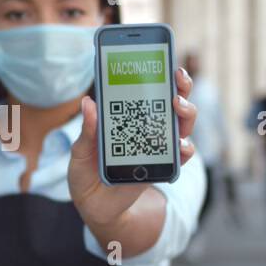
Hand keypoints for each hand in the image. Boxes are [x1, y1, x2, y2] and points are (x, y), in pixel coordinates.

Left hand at [68, 66, 196, 227]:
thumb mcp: (80, 152)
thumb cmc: (86, 173)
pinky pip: (181, 154)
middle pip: (171, 101)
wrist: (94, 206)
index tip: (160, 58)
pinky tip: (180, 145)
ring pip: (181, 124)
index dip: (156, 73)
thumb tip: (88, 102)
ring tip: (177, 105)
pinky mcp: (163, 165)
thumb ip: (87, 131)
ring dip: (185, 112)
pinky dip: (184, 148)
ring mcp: (157, 145)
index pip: (145, 90)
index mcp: (125, 117)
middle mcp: (146, 127)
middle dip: (180, 86)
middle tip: (177, 77)